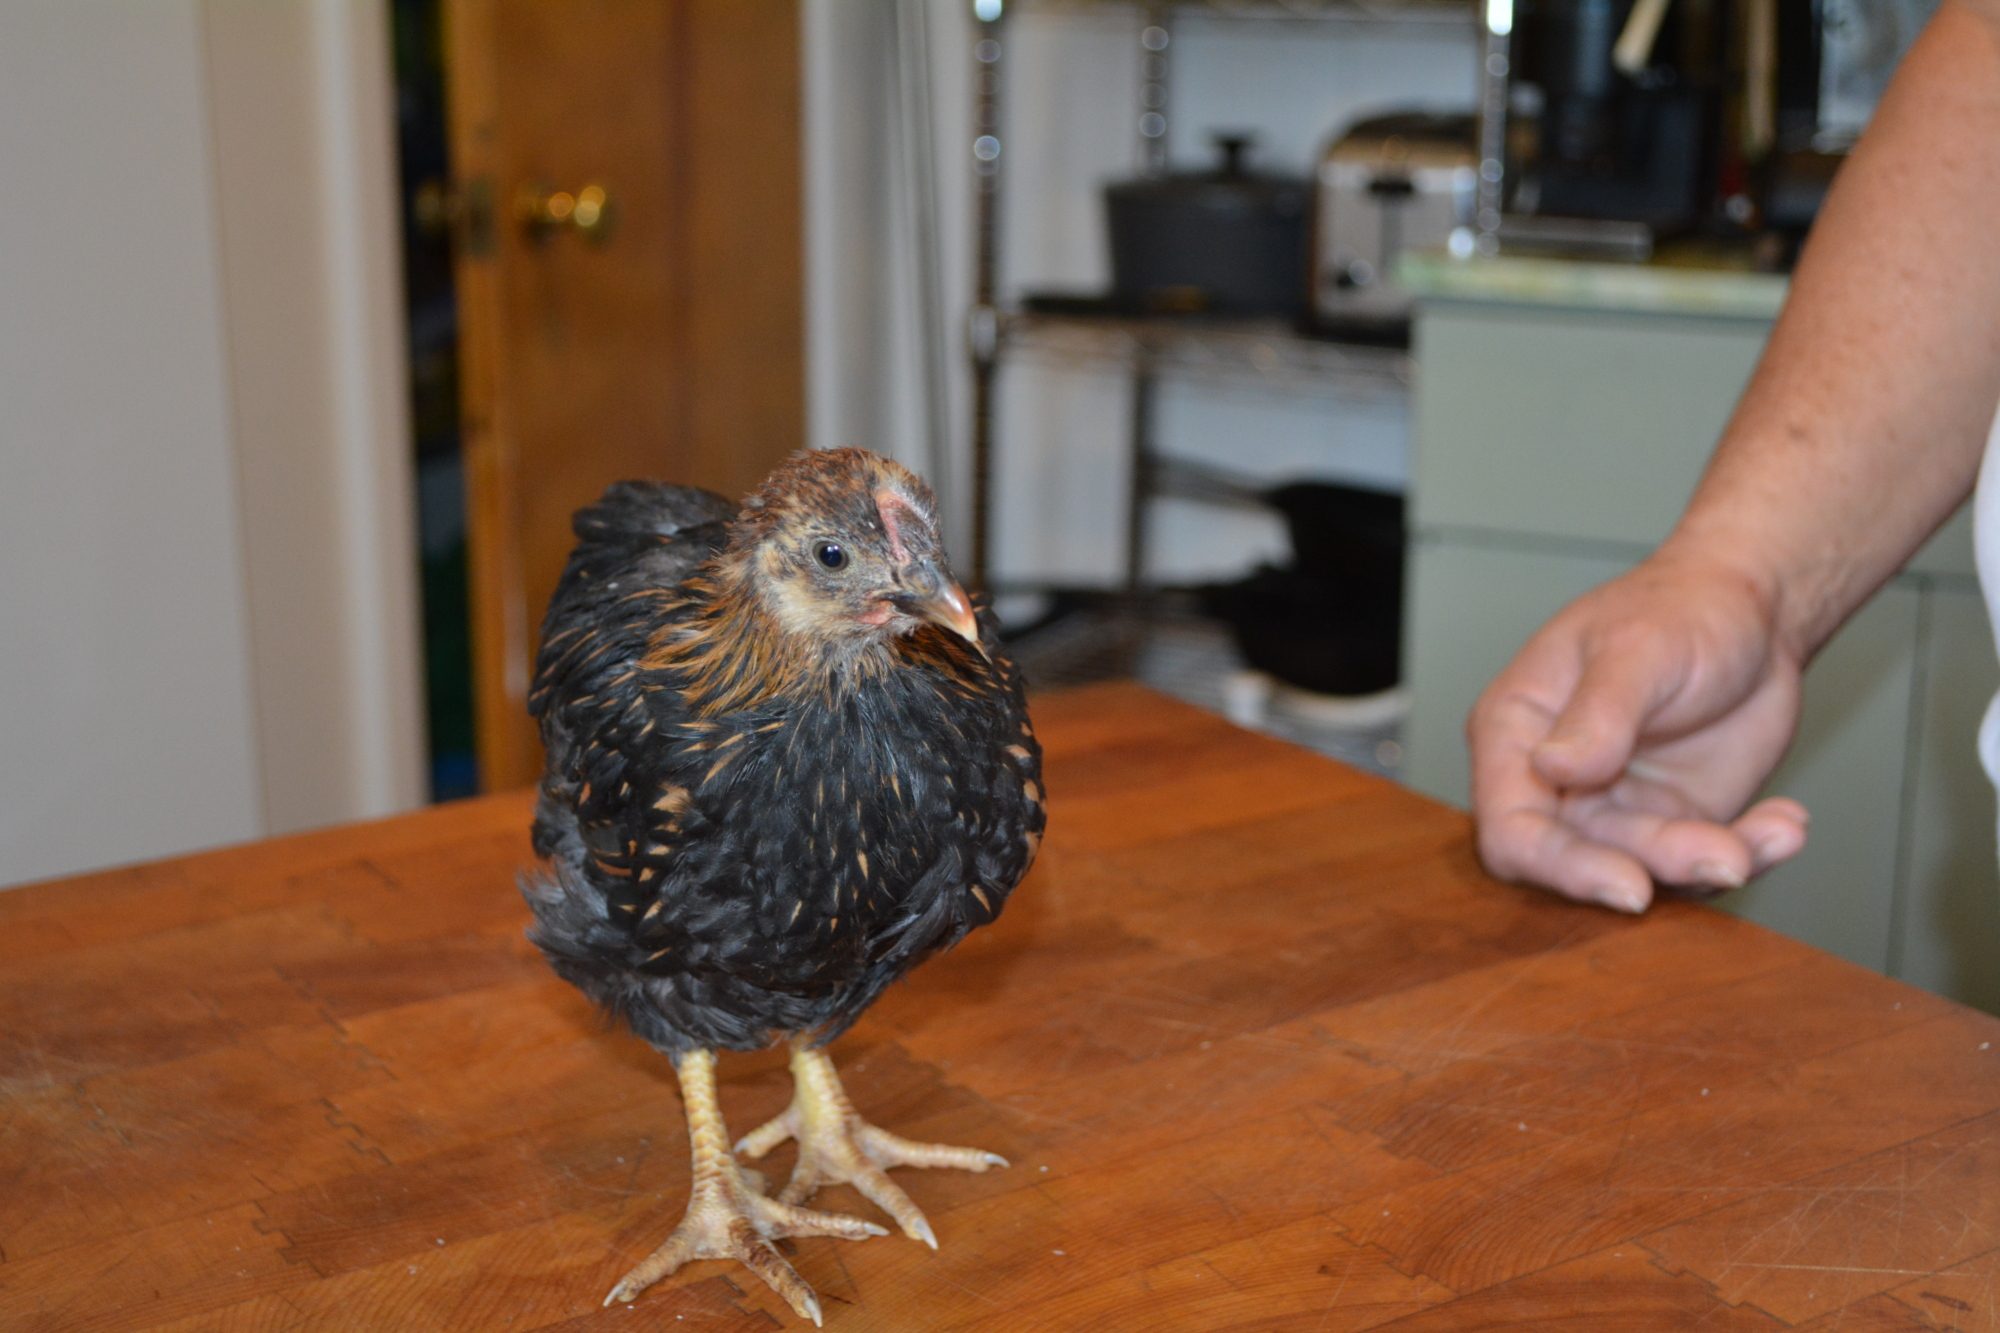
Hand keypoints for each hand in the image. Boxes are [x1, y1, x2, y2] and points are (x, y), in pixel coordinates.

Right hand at [1467, 551, 1812, 912]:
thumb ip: (1598, 711)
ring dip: (1712, 860)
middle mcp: (1554, 781)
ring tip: (1778, 829)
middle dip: (1652, 867)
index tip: (1629, 884)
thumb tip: (1552, 766)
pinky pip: (1699, 864)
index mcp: (1516, 731)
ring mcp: (1612, 808)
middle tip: (1724, 859)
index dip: (1559, 866)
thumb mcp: (1639, 646)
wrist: (1752, 615)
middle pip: (1576, 861)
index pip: (1512, 827)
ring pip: (1645, 870)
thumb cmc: (1678, 609)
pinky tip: (1783, 824)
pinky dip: (1748, 853)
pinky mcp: (1670, 824)